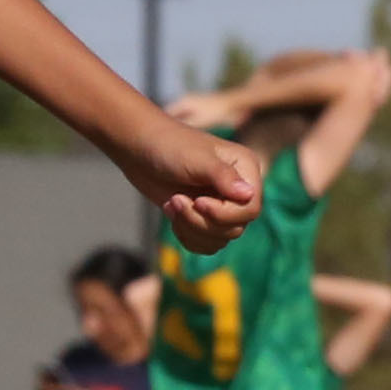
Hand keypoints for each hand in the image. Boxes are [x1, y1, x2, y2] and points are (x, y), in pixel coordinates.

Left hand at [122, 121, 261, 247]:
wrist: (140, 148)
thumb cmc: (169, 146)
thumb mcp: (197, 160)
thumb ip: (223, 177)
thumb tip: (248, 195)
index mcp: (246, 170)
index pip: (251, 209)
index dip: (224, 213)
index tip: (197, 201)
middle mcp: (238, 190)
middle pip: (236, 227)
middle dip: (201, 221)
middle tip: (176, 200)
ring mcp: (222, 204)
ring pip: (220, 238)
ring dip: (191, 228)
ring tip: (172, 204)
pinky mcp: (204, 217)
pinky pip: (207, 243)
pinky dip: (187, 236)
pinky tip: (172, 213)